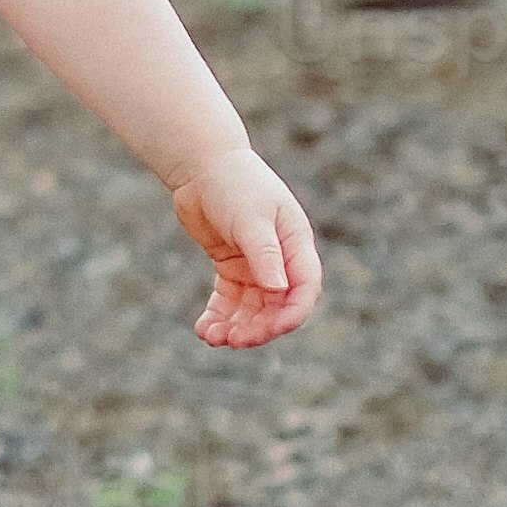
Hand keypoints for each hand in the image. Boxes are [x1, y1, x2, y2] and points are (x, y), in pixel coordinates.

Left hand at [174, 143, 320, 347]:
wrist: (201, 166)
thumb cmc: (234, 183)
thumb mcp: (251, 218)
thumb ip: (265, 253)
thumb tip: (279, 290)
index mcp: (296, 244)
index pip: (304, 288)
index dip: (293, 313)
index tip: (272, 330)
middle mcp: (280, 259)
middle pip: (277, 306)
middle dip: (258, 327)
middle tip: (233, 340)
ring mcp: (255, 266)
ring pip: (252, 309)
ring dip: (236, 327)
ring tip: (212, 336)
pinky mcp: (231, 268)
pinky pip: (229, 302)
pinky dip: (218, 317)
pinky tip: (203, 329)